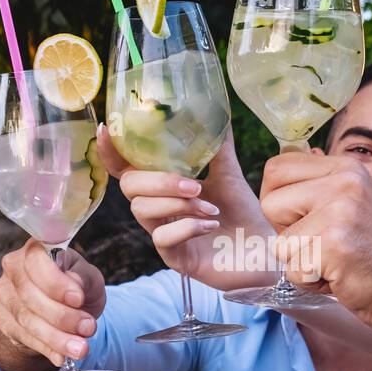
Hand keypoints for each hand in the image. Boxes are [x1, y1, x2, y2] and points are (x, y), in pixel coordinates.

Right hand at [0, 239, 105, 368]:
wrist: (60, 308)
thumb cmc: (75, 285)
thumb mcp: (88, 276)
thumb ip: (83, 278)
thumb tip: (75, 285)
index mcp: (34, 250)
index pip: (36, 262)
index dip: (56, 283)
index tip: (78, 299)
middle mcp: (13, 270)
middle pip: (30, 295)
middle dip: (62, 316)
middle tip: (89, 328)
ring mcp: (5, 296)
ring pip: (27, 320)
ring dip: (57, 338)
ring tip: (81, 348)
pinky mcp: (4, 321)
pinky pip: (25, 338)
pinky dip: (47, 349)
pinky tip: (62, 356)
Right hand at [97, 124, 275, 290]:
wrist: (265, 251)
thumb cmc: (243, 215)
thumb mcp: (229, 174)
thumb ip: (216, 146)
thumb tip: (217, 110)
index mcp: (164, 188)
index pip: (126, 169)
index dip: (111, 152)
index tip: (106, 131)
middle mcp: (159, 211)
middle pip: (129, 187)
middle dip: (158, 180)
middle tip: (194, 185)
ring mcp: (164, 236)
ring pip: (142, 210)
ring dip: (176, 203)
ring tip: (210, 207)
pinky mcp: (175, 259)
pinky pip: (162, 239)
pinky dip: (186, 227)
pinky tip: (209, 224)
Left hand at [259, 151, 371, 332]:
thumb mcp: (352, 203)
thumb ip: (319, 183)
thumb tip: (284, 154)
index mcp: (345, 168)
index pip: (276, 167)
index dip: (280, 202)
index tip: (308, 220)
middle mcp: (344, 181)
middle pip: (270, 202)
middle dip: (287, 234)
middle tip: (324, 245)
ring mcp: (340, 211)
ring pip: (280, 243)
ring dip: (301, 262)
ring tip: (335, 262)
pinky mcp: (335, 245)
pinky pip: (293, 270)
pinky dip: (311, 283)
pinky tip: (341, 277)